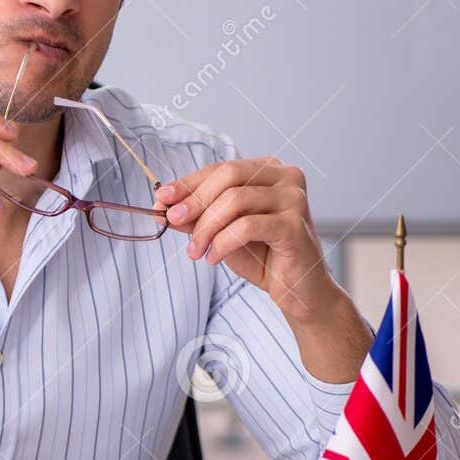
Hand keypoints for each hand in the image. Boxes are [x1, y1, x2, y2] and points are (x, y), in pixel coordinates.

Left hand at [155, 155, 344, 323]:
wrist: (298, 291)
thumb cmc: (263, 257)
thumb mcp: (220, 232)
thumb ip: (196, 216)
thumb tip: (162, 205)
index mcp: (268, 170)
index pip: (221, 169)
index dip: (188, 183)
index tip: (161, 199)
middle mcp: (286, 178)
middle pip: (229, 175)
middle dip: (194, 199)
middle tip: (171, 221)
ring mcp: (294, 199)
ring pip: (236, 199)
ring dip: (206, 227)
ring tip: (195, 251)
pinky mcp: (295, 225)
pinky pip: (247, 226)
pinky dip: (223, 242)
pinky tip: (213, 257)